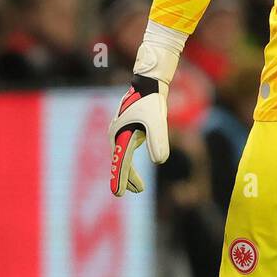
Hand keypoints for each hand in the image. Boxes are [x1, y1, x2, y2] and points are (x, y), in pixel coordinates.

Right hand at [107, 36, 178, 196]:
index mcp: (120, 134)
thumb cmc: (152, 100)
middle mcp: (117, 133)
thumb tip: (160, 161)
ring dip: (128, 172)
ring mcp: (121, 131)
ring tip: (137, 187)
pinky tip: (135, 170)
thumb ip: (158, 141)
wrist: (149, 82)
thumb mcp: (157, 121)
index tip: (118, 194)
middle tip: (128, 192)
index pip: (121, 161)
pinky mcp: (128, 128)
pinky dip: (130, 162)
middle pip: (120, 161)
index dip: (121, 178)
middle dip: (125, 177)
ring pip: (123, 156)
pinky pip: (127, 150)